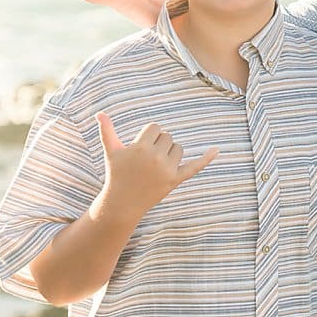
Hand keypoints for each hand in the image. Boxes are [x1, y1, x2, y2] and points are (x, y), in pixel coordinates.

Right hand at [95, 112, 216, 217]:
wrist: (123, 203)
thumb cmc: (116, 174)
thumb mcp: (111, 152)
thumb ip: (107, 131)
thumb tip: (100, 113)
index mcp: (140, 148)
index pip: (155, 127)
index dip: (147, 136)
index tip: (139, 148)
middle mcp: (155, 158)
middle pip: (167, 136)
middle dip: (158, 145)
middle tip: (146, 161)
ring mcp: (167, 170)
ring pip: (178, 148)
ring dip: (170, 153)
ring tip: (155, 166)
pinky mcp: (176, 180)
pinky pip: (195, 166)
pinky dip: (206, 158)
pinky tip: (216, 149)